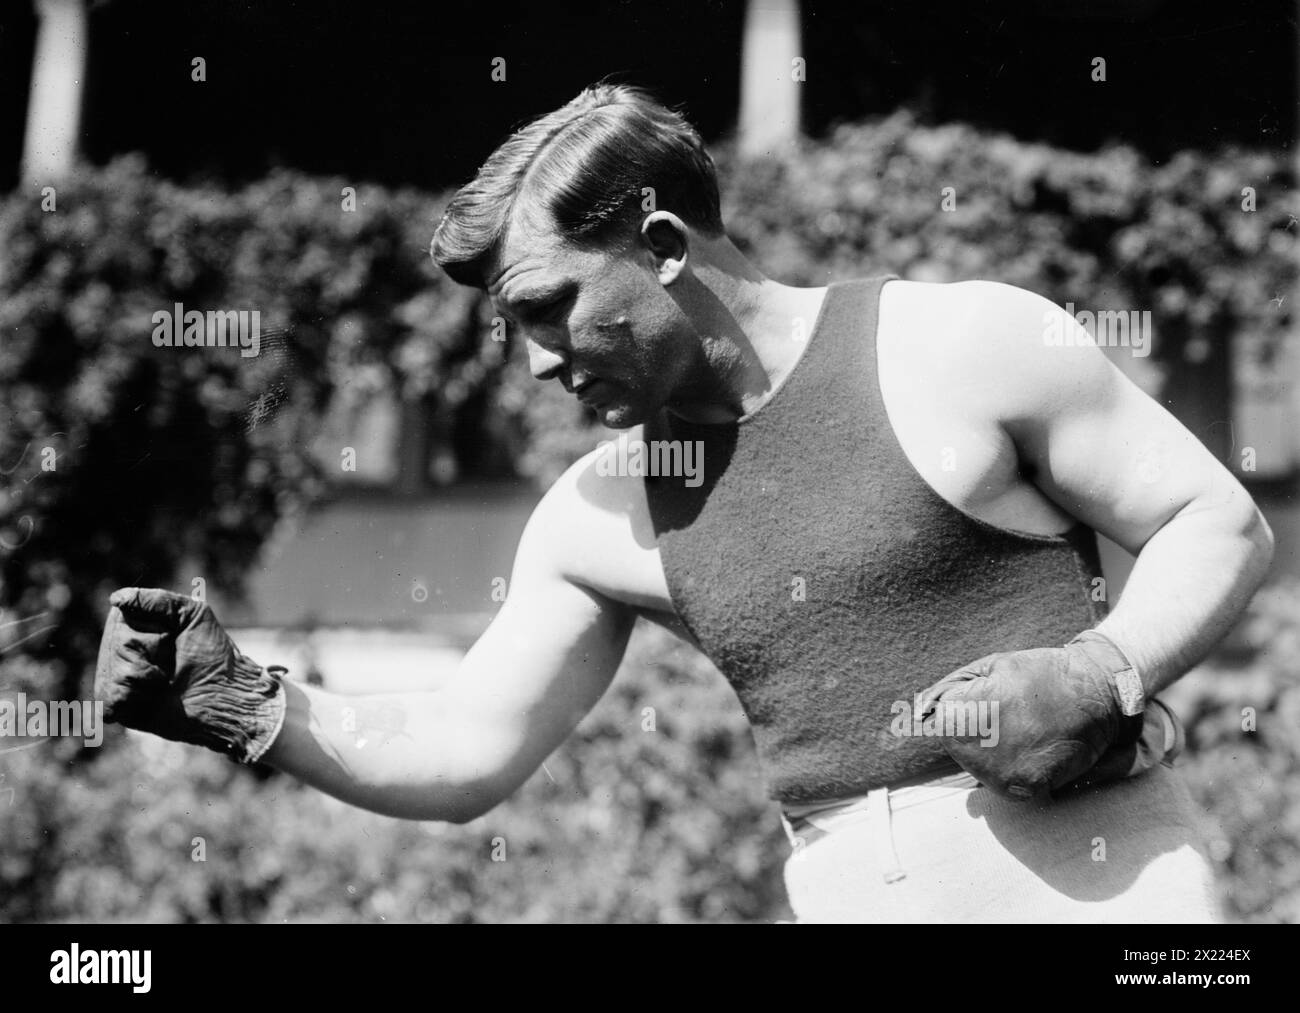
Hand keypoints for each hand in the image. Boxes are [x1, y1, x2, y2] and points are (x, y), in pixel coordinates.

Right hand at [94, 587, 285, 762]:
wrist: (224, 692)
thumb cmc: (211, 652)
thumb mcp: (192, 613)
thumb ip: (157, 600)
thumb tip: (116, 599)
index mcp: (135, 629)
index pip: (120, 618)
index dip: (151, 628)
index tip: (172, 636)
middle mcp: (120, 654)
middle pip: (116, 645)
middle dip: (152, 651)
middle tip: (171, 661)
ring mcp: (117, 681)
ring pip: (112, 672)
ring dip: (145, 676)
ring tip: (164, 681)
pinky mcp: (119, 707)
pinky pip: (110, 698)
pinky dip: (134, 697)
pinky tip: (153, 697)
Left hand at [917, 634, 1150, 800]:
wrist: (1099, 695)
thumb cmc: (1038, 674)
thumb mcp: (989, 667)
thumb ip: (946, 690)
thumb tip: (914, 715)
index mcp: (970, 713)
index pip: (934, 721)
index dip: (954, 707)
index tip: (982, 698)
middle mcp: (984, 749)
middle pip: (952, 744)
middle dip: (969, 728)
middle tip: (1005, 712)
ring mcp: (1004, 774)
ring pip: (972, 765)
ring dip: (987, 749)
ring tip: (1020, 728)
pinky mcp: (1025, 790)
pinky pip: (998, 781)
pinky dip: (1007, 766)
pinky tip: (1028, 746)